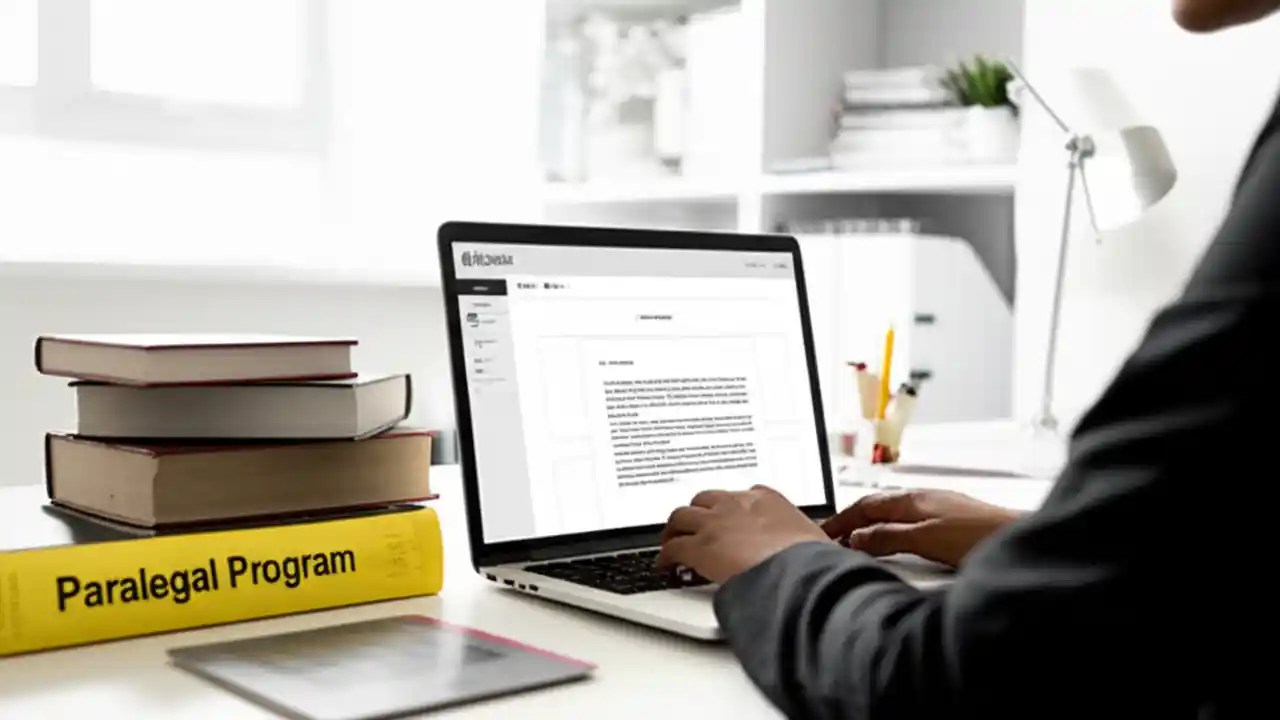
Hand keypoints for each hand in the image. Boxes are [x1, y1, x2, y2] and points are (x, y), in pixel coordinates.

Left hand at [656, 486, 831, 583]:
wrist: (798, 571)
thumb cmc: (811, 559)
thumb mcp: (813, 539)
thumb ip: (801, 541)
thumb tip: (811, 554)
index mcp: (766, 499)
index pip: (741, 496)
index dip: (730, 509)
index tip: (728, 519)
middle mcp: (737, 504)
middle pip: (705, 500)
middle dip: (698, 512)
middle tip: (694, 526)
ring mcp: (715, 523)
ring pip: (682, 517)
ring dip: (675, 529)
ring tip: (671, 540)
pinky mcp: (700, 547)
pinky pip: (673, 547)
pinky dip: (666, 555)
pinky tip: (664, 565)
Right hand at [821, 490, 1022, 567]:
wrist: (1024, 543)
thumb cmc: (982, 537)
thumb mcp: (926, 539)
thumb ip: (888, 537)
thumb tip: (856, 537)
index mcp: (914, 500)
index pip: (866, 506)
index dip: (842, 520)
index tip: (822, 534)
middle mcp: (926, 501)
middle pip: (879, 509)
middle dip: (853, 523)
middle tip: (833, 541)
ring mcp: (941, 513)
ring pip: (895, 519)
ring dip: (873, 531)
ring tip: (858, 548)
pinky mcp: (955, 528)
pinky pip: (910, 528)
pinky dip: (893, 537)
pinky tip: (897, 550)